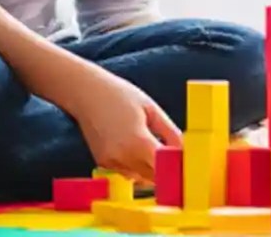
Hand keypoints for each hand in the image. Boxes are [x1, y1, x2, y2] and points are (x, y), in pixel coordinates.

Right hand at [70, 67, 182, 183]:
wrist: (86, 92)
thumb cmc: (120, 95)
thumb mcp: (152, 110)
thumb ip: (171, 133)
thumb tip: (185, 150)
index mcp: (138, 142)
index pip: (164, 168)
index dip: (176, 166)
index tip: (183, 160)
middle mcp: (123, 157)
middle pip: (153, 177)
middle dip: (165, 170)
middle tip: (172, 155)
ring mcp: (111, 162)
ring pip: (140, 177)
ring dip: (149, 169)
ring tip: (150, 145)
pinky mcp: (103, 163)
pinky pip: (126, 172)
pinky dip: (134, 165)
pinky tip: (133, 146)